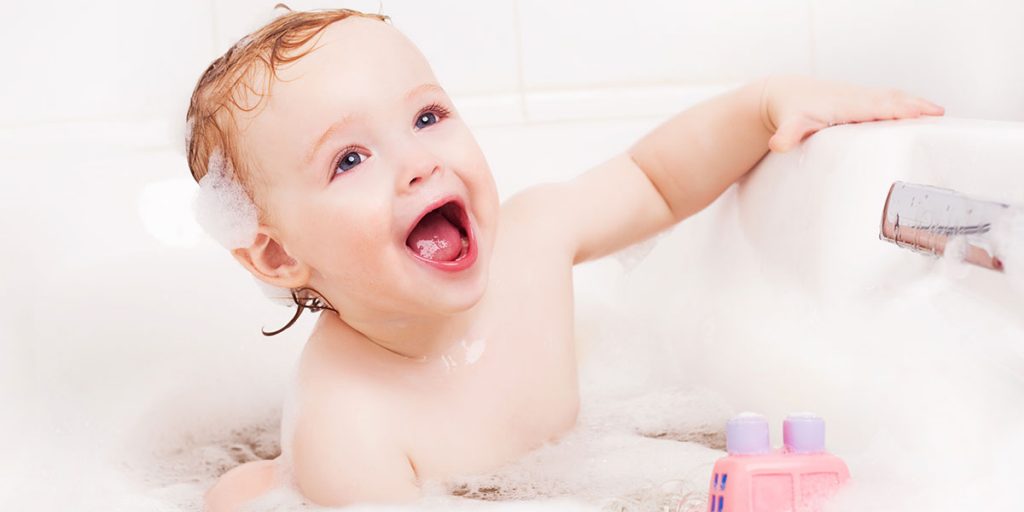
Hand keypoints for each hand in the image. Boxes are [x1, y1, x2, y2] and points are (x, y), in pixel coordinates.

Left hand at [759, 75, 944, 151]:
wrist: (785, 94)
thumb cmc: (791, 111)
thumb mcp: (789, 124)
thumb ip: (787, 135)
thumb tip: (779, 144)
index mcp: (847, 105)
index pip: (878, 107)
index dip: (899, 110)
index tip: (921, 114)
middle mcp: (858, 98)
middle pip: (892, 100)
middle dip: (916, 106)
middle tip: (940, 116)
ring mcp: (862, 97)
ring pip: (893, 97)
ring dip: (916, 103)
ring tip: (938, 114)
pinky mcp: (862, 100)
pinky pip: (889, 99)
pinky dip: (906, 103)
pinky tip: (919, 111)